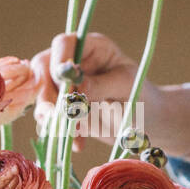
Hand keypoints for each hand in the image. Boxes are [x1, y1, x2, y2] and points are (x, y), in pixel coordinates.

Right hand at [30, 31, 153, 152]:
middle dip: (47, 93)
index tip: (64, 83)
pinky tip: (80, 143)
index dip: (58, 61)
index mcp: (92, 47)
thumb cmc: (141, 96)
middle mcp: (74, 63)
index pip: (63, 44)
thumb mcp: (126, 86)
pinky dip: (62, 133)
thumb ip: (101, 84)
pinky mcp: (64, 109)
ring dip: (51, 116)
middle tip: (57, 114)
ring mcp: (65, 86)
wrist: (146, 121)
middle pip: (44, 70)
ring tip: (71, 132)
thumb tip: (76, 87)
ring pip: (43, 96)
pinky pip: (51, 120)